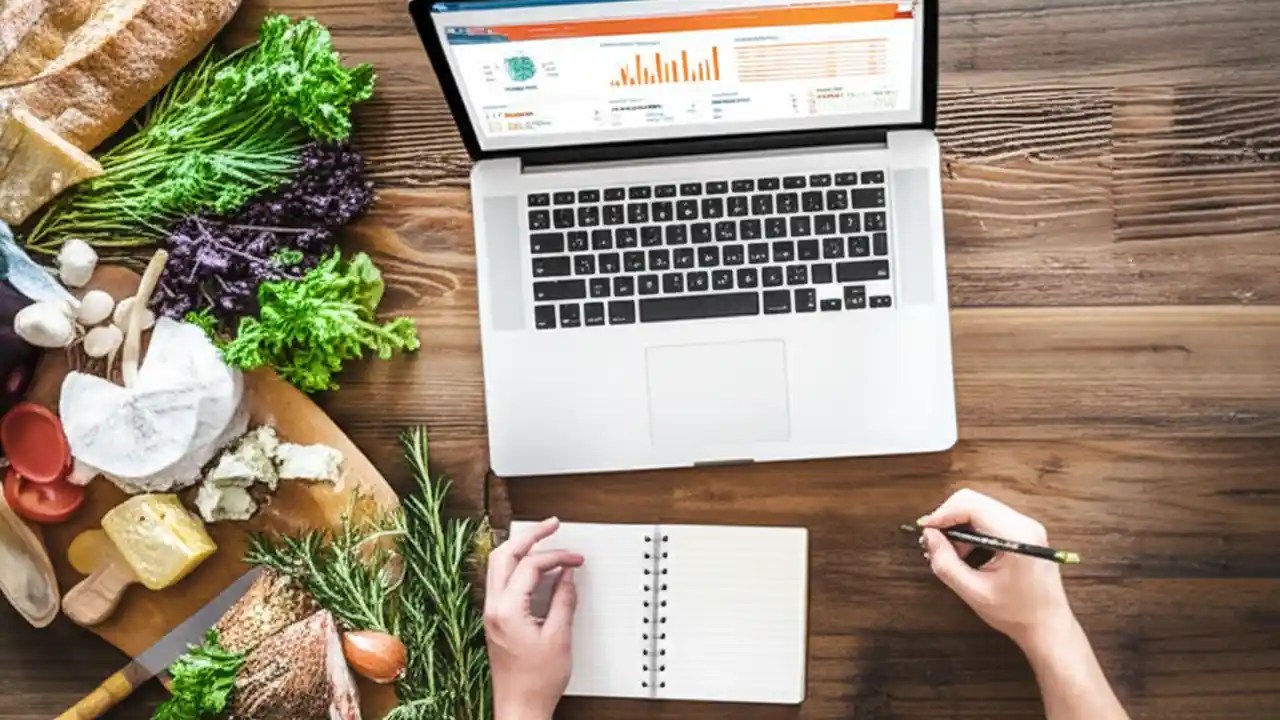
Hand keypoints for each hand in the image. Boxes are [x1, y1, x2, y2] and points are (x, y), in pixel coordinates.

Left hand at [485, 518, 583, 719]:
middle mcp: (493, 608)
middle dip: (529, 536)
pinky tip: (537, 570)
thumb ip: (564, 601)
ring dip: (521, 549)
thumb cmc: (536, 683)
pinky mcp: (496, 620)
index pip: (529, 566)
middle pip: (503, 555)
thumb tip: (567, 576)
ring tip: (544, 540)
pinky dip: (520, 568)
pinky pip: (503, 582)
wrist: (520, 708)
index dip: (555, 556)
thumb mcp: (559, 638)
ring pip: (499, 566)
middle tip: (551, 525)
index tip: (575, 559)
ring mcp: (491, 614)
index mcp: (506, 610)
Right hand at [918, 489, 1074, 652]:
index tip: (926, 532)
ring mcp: (1026, 526)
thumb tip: (929, 536)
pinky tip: (966, 554)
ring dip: (959, 525)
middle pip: (974, 501)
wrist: (1049, 626)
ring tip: (953, 554)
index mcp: (1015, 536)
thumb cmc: (1018, 614)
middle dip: (948, 519)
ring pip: (979, 507)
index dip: (942, 514)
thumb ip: (946, 564)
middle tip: (935, 543)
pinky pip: (989, 518)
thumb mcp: (974, 593)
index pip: (971, 505)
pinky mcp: (1023, 531)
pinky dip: (971, 530)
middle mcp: (1024, 524)